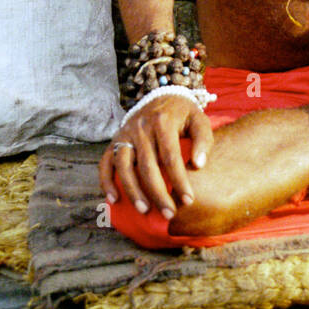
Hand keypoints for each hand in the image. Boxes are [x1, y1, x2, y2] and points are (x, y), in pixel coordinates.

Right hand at [99, 95, 213, 220]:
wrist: (160, 94)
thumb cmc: (182, 113)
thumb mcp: (198, 119)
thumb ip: (203, 140)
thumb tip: (199, 165)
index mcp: (163, 122)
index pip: (170, 157)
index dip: (179, 181)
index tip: (188, 200)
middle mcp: (141, 128)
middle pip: (147, 166)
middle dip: (158, 193)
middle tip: (169, 214)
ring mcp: (125, 134)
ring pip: (124, 166)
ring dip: (133, 191)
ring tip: (144, 210)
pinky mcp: (114, 140)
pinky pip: (105, 163)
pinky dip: (106, 182)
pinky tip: (114, 200)